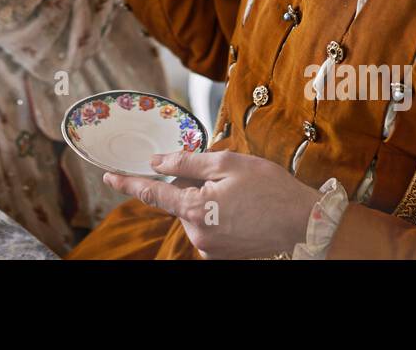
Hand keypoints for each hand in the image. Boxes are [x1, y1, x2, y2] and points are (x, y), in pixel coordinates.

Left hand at [102, 150, 319, 258]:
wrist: (306, 225)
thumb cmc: (272, 191)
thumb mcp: (228, 163)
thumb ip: (187, 161)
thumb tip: (157, 161)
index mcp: (195, 209)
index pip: (152, 193)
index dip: (128, 183)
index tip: (108, 176)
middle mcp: (198, 234)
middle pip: (179, 199)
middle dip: (193, 183)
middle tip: (225, 176)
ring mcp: (210, 248)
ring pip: (195, 212)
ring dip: (208, 198)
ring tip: (241, 195)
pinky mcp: (222, 254)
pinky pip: (209, 225)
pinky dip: (218, 213)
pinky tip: (242, 208)